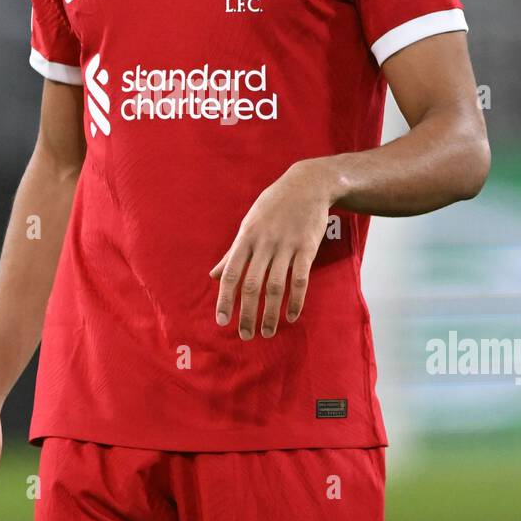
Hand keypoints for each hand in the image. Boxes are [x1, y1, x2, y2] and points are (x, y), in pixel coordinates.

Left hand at [208, 159, 333, 339]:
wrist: (307, 184)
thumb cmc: (273, 206)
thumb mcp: (249, 225)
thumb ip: (232, 253)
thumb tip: (212, 276)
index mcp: (246, 238)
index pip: (231, 274)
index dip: (225, 299)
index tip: (222, 321)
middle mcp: (264, 243)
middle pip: (253, 285)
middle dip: (247, 313)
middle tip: (245, 335)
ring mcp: (287, 245)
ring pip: (277, 286)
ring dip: (271, 313)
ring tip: (266, 332)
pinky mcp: (307, 248)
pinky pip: (301, 279)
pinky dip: (296, 301)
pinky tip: (292, 316)